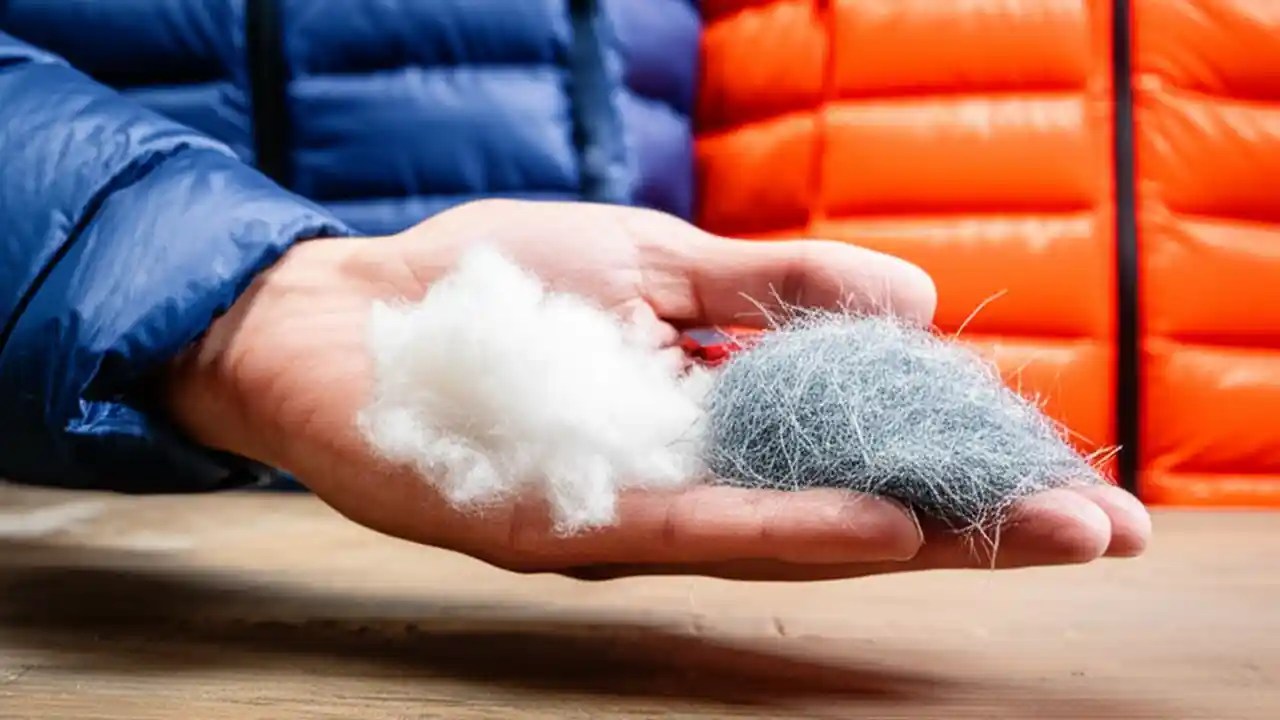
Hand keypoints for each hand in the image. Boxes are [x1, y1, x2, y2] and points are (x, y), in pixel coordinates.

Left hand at [164, 200, 1149, 579]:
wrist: (343, 314)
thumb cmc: (496, 287)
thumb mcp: (658, 265)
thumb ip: (777, 288)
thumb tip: (914, 299)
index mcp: (718, 417)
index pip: (866, 442)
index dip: (968, 454)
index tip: (1073, 470)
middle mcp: (693, 480)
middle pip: (855, 504)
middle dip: (980, 517)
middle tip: (1105, 530)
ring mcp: (635, 513)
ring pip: (799, 535)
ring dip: (925, 537)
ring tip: (1044, 534)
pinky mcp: (572, 529)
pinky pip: (699, 529)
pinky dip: (797, 530)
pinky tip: (888, 530)